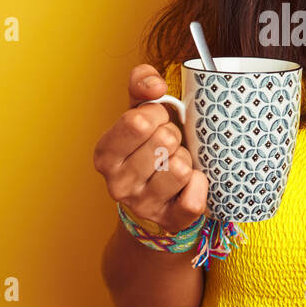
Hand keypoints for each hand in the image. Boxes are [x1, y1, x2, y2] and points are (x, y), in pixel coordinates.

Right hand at [92, 64, 209, 234]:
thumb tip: (155, 86)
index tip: (158, 120)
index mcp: (105, 154)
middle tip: (169, 146)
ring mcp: (143, 207)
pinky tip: (190, 183)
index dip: (158, 114)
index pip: (138, 122)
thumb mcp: (141, 110)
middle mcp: (118, 184)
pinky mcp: (169, 222)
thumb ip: (142, 84)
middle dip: (174, 137)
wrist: (158, 195)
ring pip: (181, 169)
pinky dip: (200, 186)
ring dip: (187, 161)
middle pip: (164, 142)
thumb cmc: (150, 145)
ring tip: (176, 164)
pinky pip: (194, 200)